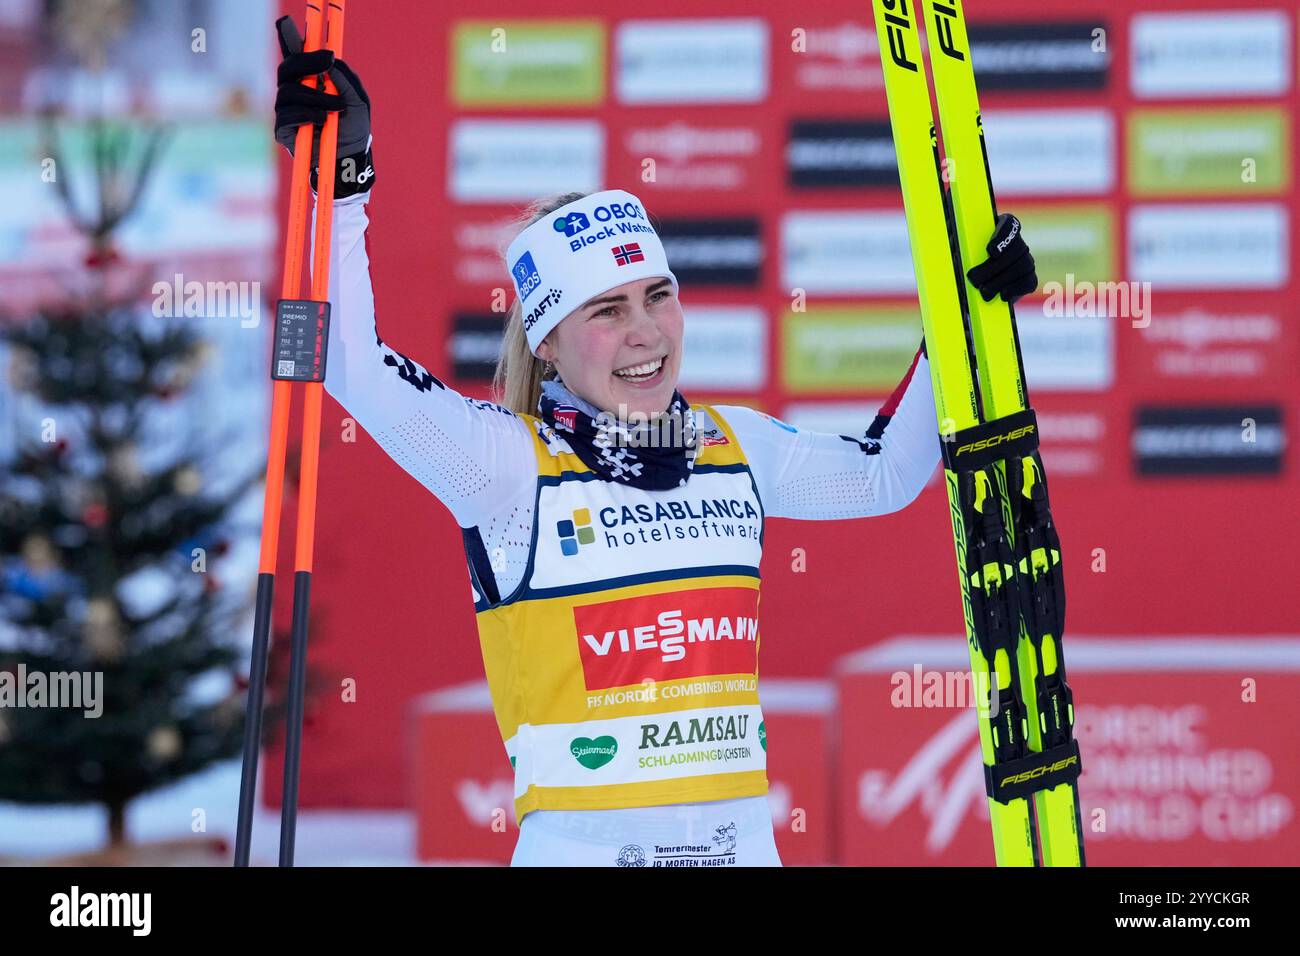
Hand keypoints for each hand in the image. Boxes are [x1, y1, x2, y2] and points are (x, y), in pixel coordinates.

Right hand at [274, 15, 370, 166]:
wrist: (351, 158)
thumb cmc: (353, 127)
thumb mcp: (358, 100)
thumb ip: (346, 79)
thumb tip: (332, 61)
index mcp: (310, 80)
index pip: (294, 55)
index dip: (287, 37)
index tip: (288, 23)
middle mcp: (294, 91)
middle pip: (288, 67)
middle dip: (308, 60)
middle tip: (329, 61)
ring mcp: (286, 110)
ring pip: (289, 92)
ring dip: (316, 96)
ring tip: (338, 107)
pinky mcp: (283, 130)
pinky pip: (287, 115)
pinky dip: (307, 114)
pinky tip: (322, 120)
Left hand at [965, 213, 1036, 303]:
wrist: (970, 287)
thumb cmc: (960, 263)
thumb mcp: (956, 251)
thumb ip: (956, 244)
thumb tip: (947, 241)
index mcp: (1000, 227)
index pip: (1009, 224)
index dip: (1003, 236)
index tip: (990, 251)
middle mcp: (1017, 242)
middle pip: (1016, 249)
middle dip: (994, 267)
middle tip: (974, 279)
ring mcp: (1026, 259)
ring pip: (1023, 265)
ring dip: (1001, 281)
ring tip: (983, 291)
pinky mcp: (1029, 277)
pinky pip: (1029, 281)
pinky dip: (1016, 289)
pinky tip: (1002, 296)